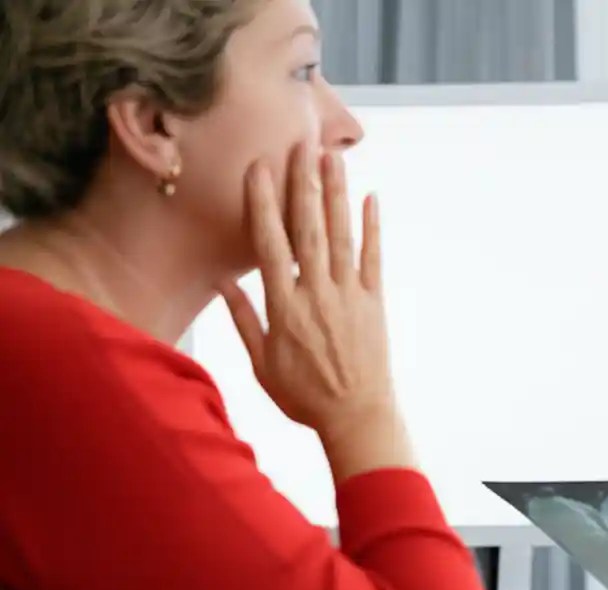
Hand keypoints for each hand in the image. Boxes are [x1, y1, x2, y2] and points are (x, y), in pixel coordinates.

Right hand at [221, 143, 393, 438]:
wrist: (357, 417)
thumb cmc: (305, 396)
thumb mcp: (262, 364)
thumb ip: (243, 320)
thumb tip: (223, 284)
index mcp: (284, 308)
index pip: (269, 245)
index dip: (262, 204)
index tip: (258, 169)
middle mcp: (316, 294)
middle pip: (308, 230)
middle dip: (302, 185)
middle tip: (299, 145)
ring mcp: (349, 296)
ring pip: (341, 236)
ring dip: (337, 195)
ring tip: (332, 159)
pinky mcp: (375, 302)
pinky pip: (374, 258)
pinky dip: (373, 228)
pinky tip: (371, 199)